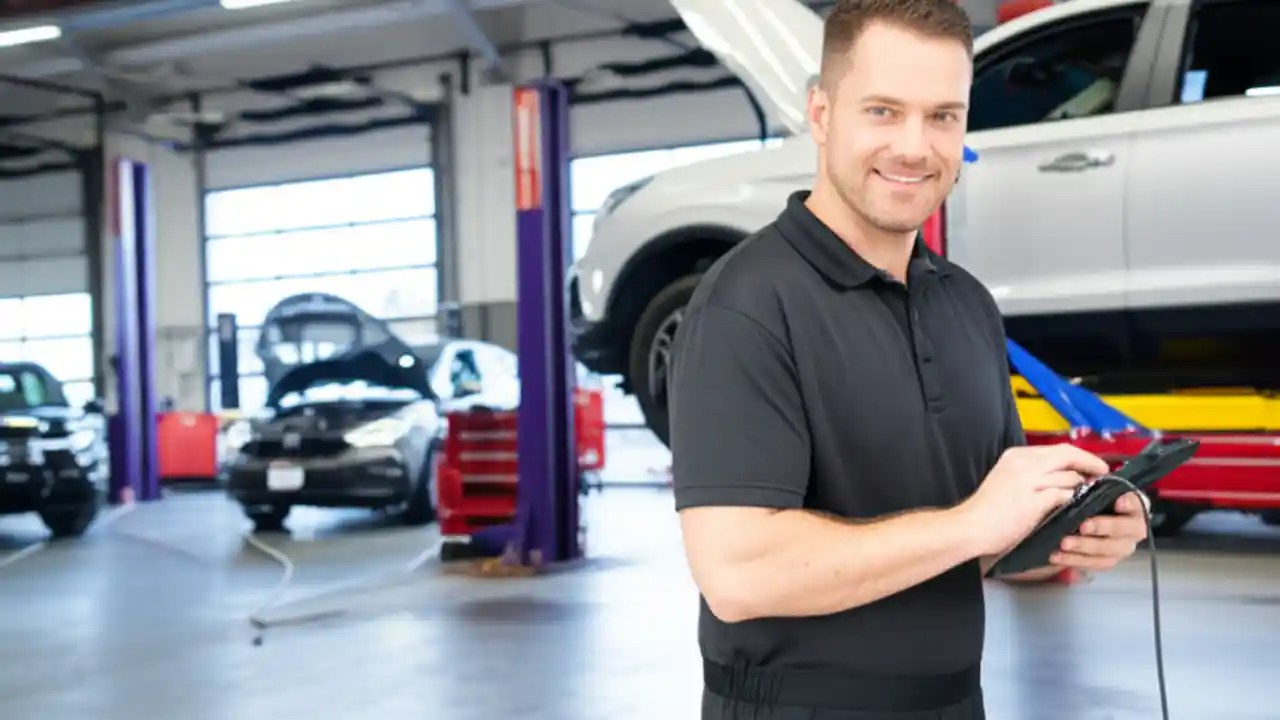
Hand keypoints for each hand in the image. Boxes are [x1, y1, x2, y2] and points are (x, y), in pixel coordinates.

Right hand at [960, 444, 1110, 557]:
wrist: (970, 526)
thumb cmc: (987, 509)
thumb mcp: (1006, 479)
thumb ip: (1030, 474)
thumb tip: (1059, 476)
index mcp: (1016, 456)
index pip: (1057, 449)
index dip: (1079, 456)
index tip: (1091, 465)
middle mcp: (1024, 463)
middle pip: (1067, 455)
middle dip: (1090, 463)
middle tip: (1103, 473)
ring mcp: (1029, 481)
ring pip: (1069, 475)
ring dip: (1082, 485)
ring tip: (1091, 494)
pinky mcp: (1034, 501)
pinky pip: (1064, 495)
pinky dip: (1074, 500)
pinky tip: (1077, 508)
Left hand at [1049, 491, 1148, 570]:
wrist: (1081, 523)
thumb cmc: (1088, 501)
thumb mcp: (1092, 489)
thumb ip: (1094, 486)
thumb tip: (1089, 478)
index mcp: (1134, 506)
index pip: (1138, 503)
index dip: (1130, 503)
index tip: (1118, 501)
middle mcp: (1133, 528)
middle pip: (1125, 530)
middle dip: (1103, 527)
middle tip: (1083, 526)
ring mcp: (1122, 547)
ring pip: (1108, 550)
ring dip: (1085, 546)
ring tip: (1064, 543)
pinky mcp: (1107, 561)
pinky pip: (1094, 564)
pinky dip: (1075, 560)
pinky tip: (1058, 555)